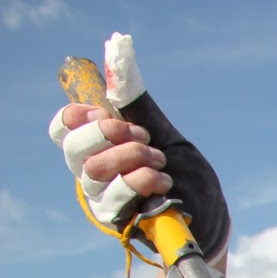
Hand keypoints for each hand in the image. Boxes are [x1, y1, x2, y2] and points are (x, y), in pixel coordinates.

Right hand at [47, 33, 230, 260]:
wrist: (212, 215)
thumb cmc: (186, 174)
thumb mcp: (165, 133)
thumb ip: (139, 104)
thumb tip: (119, 55)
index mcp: (98, 149)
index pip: (63, 128)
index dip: (78, 116)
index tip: (108, 113)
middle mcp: (93, 175)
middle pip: (74, 149)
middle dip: (111, 135)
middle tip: (146, 139)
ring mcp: (103, 200)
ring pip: (93, 172)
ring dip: (133, 159)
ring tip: (162, 162)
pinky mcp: (120, 223)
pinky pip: (115, 199)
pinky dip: (141, 183)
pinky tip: (164, 182)